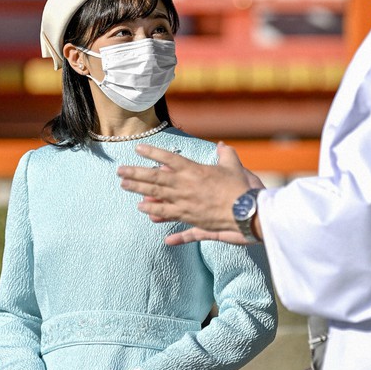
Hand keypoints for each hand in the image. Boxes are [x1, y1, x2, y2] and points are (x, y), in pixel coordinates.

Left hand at [118, 142, 260, 237]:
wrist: (250, 212)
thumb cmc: (243, 188)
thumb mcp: (234, 166)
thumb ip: (225, 155)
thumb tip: (222, 146)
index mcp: (195, 171)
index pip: (168, 159)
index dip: (152, 153)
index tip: (138, 149)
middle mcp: (186, 188)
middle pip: (155, 179)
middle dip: (136, 175)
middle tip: (120, 172)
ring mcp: (187, 206)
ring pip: (158, 199)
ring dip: (141, 194)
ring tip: (126, 189)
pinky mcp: (194, 221)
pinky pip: (175, 222)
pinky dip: (164, 223)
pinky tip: (153, 223)